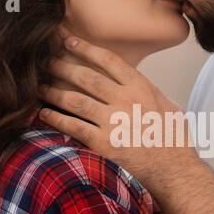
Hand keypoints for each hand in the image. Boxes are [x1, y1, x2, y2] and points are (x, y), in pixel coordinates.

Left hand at [38, 31, 199, 186]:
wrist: (174, 170)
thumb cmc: (173, 140)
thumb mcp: (170, 106)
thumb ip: (150, 91)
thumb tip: (135, 81)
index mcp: (142, 88)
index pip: (109, 61)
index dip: (86, 49)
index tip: (69, 42)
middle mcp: (126, 101)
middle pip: (86, 77)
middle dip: (62, 67)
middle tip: (47, 63)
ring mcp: (113, 122)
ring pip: (75, 100)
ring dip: (53, 92)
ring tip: (39, 87)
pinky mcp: (103, 143)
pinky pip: (72, 126)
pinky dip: (55, 119)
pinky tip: (44, 114)